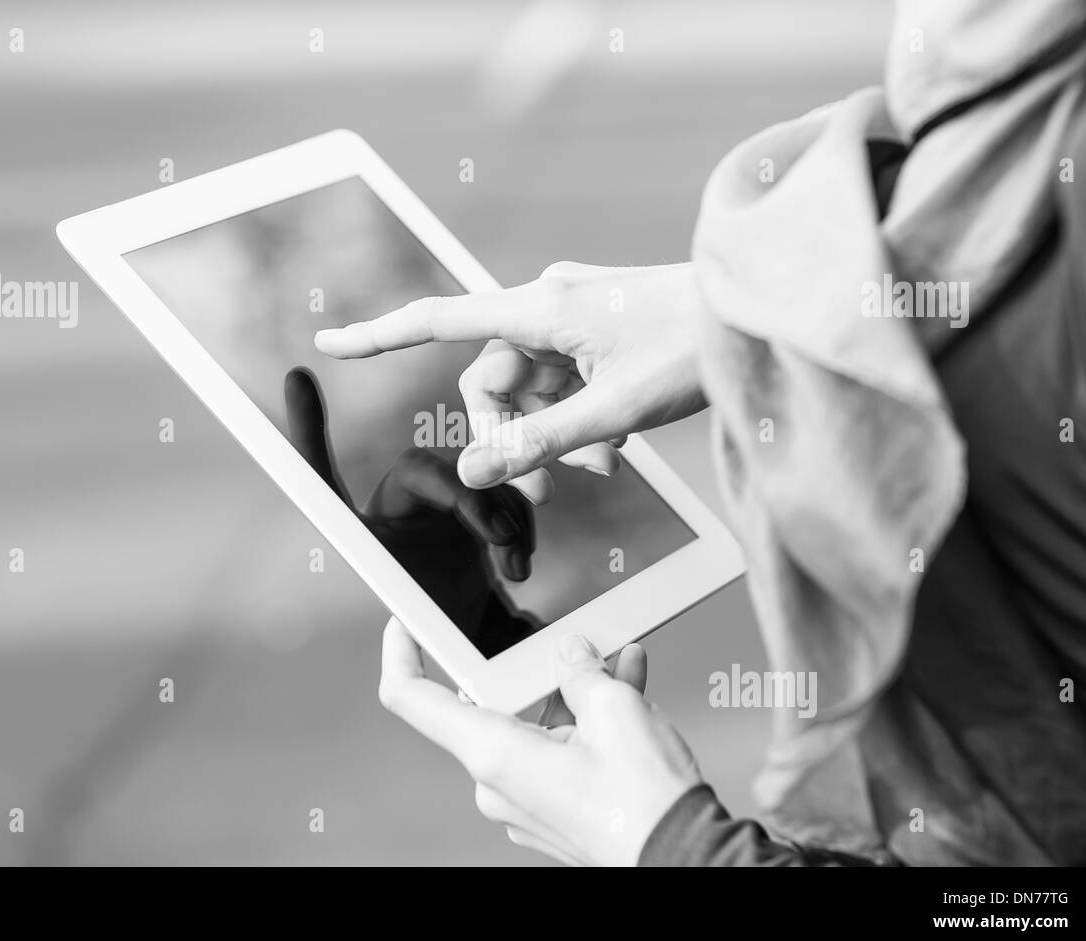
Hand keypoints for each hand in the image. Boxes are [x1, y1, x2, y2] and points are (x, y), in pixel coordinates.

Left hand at [285, 368, 538, 653]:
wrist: (483, 630)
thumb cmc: (436, 618)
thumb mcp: (411, 608)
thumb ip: (404, 599)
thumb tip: (387, 573)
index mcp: (368, 523)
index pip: (327, 472)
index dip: (307, 427)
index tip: (297, 379)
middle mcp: (401, 497)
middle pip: (432, 470)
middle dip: (473, 500)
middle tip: (500, 540)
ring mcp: (444, 491)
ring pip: (478, 476)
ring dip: (505, 522)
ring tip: (513, 569)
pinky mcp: (482, 494)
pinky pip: (506, 490)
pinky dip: (519, 525)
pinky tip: (518, 566)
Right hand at [315, 261, 706, 503]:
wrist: (756, 315)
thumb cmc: (692, 351)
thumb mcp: (613, 412)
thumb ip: (539, 444)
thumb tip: (476, 473)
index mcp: (540, 308)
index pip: (438, 320)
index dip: (379, 337)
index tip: (329, 345)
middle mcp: (547, 305)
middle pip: (491, 379)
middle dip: (511, 435)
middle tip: (544, 491)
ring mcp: (573, 317)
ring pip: (531, 387)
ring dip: (552, 432)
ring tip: (602, 466)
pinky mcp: (596, 331)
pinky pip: (562, 381)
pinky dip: (576, 417)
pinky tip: (612, 445)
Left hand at [378, 617, 703, 865]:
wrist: (685, 857)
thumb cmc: (645, 804)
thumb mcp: (615, 707)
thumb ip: (580, 669)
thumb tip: (570, 653)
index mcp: (493, 755)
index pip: (412, 698)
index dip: (401, 653)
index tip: (405, 626)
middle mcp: (497, 784)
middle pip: (490, 705)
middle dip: (533, 669)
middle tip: (569, 644)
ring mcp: (523, 802)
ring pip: (533, 725)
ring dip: (572, 693)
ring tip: (616, 665)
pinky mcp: (551, 811)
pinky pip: (554, 751)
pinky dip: (584, 723)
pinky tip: (624, 689)